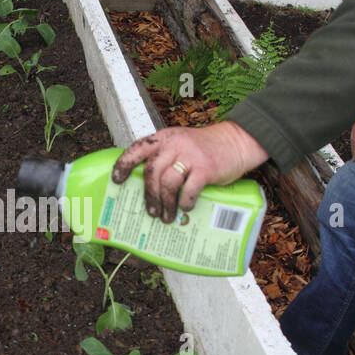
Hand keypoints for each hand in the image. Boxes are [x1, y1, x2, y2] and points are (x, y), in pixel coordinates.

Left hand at [111, 122, 268, 223]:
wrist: (238, 141)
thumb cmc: (205, 148)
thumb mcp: (181, 144)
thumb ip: (166, 158)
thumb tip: (147, 188)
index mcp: (165, 138)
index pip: (137, 149)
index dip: (124, 164)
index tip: (117, 180)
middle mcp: (175, 144)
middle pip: (151, 171)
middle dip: (148, 195)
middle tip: (151, 211)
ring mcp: (190, 155)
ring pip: (167, 183)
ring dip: (165, 203)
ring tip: (166, 216)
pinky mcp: (206, 168)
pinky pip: (189, 189)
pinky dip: (184, 202)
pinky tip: (185, 207)